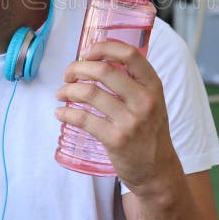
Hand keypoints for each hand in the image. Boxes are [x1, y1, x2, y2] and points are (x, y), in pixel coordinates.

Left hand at [55, 41, 182, 193]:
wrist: (158, 171)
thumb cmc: (150, 132)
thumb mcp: (152, 101)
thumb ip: (133, 82)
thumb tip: (98, 62)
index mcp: (153, 86)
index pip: (129, 54)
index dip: (104, 47)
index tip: (87, 52)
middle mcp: (144, 100)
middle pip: (104, 70)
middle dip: (78, 68)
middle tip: (68, 74)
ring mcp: (130, 121)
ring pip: (90, 93)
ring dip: (68, 90)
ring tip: (61, 93)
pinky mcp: (116, 140)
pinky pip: (83, 119)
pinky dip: (66, 113)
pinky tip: (61, 113)